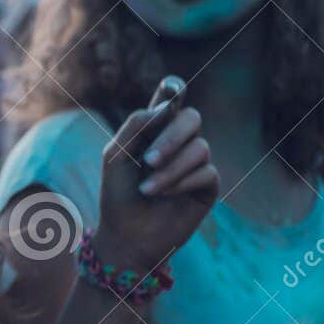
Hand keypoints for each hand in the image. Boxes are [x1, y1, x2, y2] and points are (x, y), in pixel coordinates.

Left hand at [96, 76, 216, 273]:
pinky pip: (207, 172)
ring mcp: (195, 163)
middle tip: (148, 159)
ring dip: (171, 168)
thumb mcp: (117, 155)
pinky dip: (181, 182)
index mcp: (154, 130)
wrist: (126, 234)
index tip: (172, 89)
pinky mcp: (207, 186)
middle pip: (192, 118)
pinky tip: (162, 194)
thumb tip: (168, 106)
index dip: (175, 89)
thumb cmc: (118, 194)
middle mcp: (178, 142)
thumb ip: (137, 125)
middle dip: (171, 137)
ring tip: (147, 188)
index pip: (171, 101)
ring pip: (200, 147)